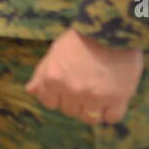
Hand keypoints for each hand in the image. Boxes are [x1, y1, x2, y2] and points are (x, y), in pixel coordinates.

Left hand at [26, 28, 143, 124]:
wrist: (112, 30)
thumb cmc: (80, 40)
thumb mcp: (55, 52)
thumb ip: (41, 74)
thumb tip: (30, 91)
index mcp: (53, 79)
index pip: (49, 103)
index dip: (57, 95)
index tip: (67, 86)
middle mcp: (72, 90)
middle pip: (69, 111)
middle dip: (74, 100)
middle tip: (85, 84)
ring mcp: (95, 96)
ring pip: (89, 118)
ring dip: (92, 109)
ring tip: (98, 94)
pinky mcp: (118, 99)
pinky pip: (111, 118)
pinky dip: (111, 112)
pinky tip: (112, 97)